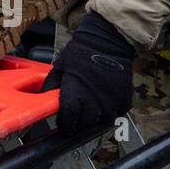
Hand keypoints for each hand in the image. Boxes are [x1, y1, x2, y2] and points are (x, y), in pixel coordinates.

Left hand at [41, 11, 135, 133]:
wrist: (107, 43)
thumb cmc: (81, 53)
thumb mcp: (60, 67)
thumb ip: (52, 85)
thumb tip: (44, 99)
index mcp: (75, 93)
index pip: (68, 120)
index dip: (65, 125)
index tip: (63, 125)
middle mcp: (94, 101)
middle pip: (86, 124)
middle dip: (79, 124)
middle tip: (76, 118)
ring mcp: (111, 102)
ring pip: (103, 122)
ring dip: (96, 119)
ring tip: (91, 111)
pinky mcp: (125, 99)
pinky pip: (118, 113)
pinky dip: (112, 112)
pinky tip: (105, 103)